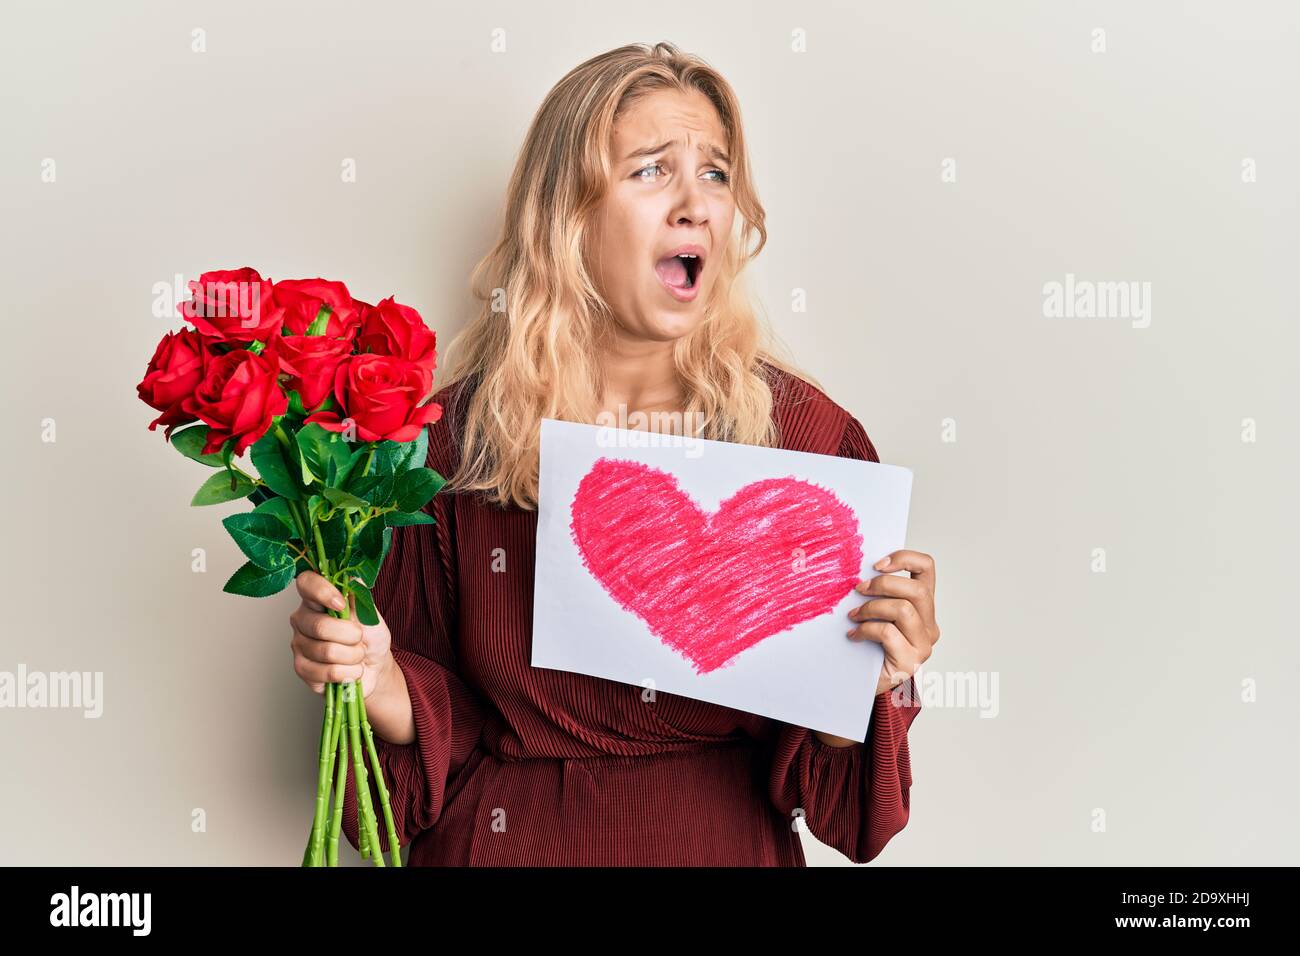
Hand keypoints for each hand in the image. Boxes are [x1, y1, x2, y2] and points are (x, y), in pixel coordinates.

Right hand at [289, 570, 395, 699]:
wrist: (375, 666)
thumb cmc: (370, 636)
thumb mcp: (369, 613)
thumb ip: (358, 596)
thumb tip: (353, 578)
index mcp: (317, 599)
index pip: (306, 583)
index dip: (322, 591)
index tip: (341, 604)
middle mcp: (303, 619)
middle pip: (319, 626)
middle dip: (351, 635)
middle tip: (360, 637)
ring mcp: (299, 644)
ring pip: (326, 652)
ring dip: (353, 656)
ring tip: (357, 654)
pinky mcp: (302, 668)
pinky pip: (326, 672)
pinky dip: (348, 672)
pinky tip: (350, 669)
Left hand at [847, 549, 940, 697]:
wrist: (861, 684)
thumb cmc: (867, 644)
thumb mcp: (876, 612)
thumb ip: (879, 593)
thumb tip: (860, 571)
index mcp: (923, 606)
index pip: (927, 568)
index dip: (904, 558)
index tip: (877, 564)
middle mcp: (929, 624)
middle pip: (917, 590)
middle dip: (883, 584)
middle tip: (858, 590)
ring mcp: (922, 645)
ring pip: (904, 610)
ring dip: (872, 607)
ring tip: (853, 615)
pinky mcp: (909, 662)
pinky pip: (888, 634)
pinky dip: (866, 629)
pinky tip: (854, 635)